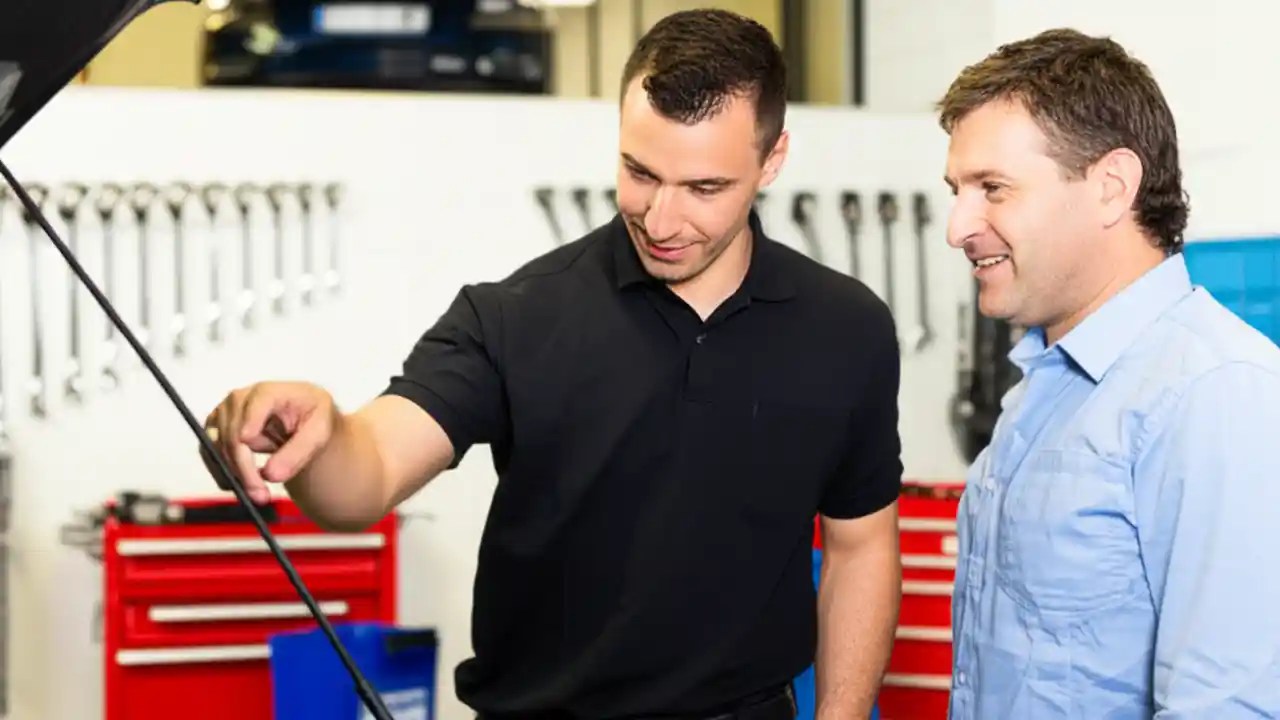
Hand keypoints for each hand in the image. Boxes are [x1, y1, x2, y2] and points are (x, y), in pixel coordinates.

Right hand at [201, 381, 339, 504]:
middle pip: (233, 429)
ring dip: (232, 473)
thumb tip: (271, 475)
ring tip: (255, 494)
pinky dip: (222, 472)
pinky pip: (210, 452)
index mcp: (272, 392)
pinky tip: (238, 486)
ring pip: (217, 443)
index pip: (258, 400)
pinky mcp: (217, 429)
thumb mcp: (319, 432)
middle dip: (244, 465)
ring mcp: (226, 413)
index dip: (250, 419)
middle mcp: (243, 398)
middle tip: (260, 494)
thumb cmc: (312, 419)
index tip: (247, 439)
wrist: (301, 422)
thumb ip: (298, 452)